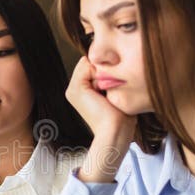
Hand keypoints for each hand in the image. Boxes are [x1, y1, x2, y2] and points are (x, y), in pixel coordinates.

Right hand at [67, 57, 135, 182]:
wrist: (114, 132)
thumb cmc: (120, 116)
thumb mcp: (117, 93)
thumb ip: (108, 77)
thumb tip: (103, 64)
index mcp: (84, 90)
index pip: (95, 65)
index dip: (108, 69)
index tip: (115, 86)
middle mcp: (75, 89)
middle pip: (92, 62)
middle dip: (105, 70)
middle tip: (110, 92)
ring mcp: (73, 89)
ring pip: (90, 62)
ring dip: (103, 73)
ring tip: (107, 93)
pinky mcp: (76, 89)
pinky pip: (88, 65)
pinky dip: (100, 74)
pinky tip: (102, 92)